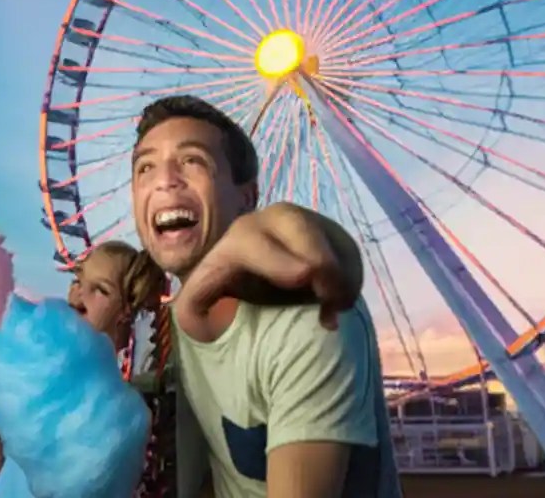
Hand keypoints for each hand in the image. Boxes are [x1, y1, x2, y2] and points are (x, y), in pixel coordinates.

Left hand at [175, 203, 356, 341]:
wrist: (253, 282)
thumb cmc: (227, 294)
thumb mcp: (202, 304)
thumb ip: (194, 310)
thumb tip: (200, 322)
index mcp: (238, 239)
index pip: (254, 242)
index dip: (278, 259)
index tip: (303, 278)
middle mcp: (271, 223)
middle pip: (298, 226)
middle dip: (319, 257)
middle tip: (331, 294)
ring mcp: (305, 224)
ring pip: (329, 236)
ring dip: (340, 272)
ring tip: (337, 307)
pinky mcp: (330, 234)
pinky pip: (348, 249)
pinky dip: (351, 276)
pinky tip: (340, 303)